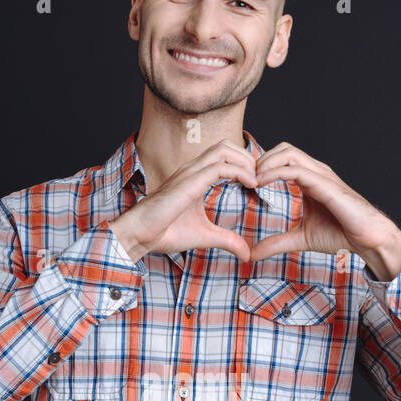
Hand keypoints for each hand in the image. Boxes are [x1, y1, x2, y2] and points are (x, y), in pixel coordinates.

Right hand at [111, 140, 256, 263]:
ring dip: (246, 161)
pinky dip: (240, 171)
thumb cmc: (164, 232)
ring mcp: (190, 173)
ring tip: (257, 180)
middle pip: (226, 146)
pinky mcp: (189, 182)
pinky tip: (251, 185)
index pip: (224, 156)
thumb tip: (246, 254)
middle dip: (248, 157)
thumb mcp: (205, 236)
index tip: (257, 184)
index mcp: (195, 177)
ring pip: (225, 150)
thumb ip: (227, 240)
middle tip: (260, 178)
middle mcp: (192, 170)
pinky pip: (219, 167)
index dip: (244, 164)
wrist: (140, 235)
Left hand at [250, 142, 400, 279]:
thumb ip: (277, 242)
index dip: (261, 167)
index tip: (245, 184)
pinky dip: (275, 173)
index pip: (282, 159)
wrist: (369, 240)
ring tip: (251, 180)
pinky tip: (261, 184)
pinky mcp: (326, 184)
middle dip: (261, 160)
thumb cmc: (342, 234)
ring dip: (265, 163)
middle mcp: (316, 172)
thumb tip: (252, 253)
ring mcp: (322, 175)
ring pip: (288, 153)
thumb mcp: (301, 238)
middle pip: (283, 149)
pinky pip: (297, 170)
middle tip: (245, 179)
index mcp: (310, 179)